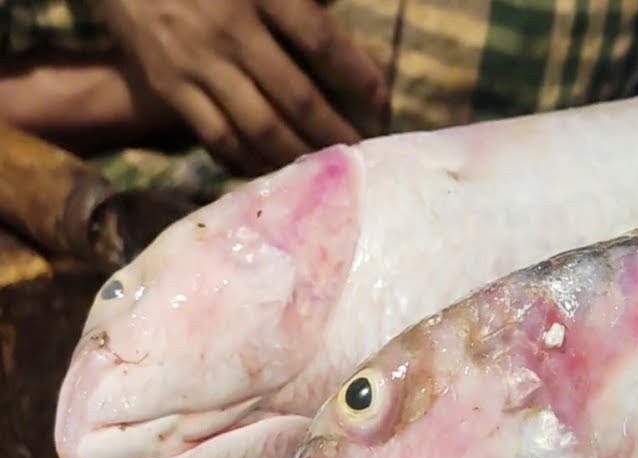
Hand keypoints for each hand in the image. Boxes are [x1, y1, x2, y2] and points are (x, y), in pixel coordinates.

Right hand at [98, 0, 386, 174]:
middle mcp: (230, 31)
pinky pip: (217, 136)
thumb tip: (338, 27)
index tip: (380, 99)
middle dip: (335, 131)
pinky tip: (274, 171)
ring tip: (326, 171)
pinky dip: (249, 160)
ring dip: (299, 155)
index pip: (320, 40)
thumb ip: (301, 1)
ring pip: (260, 125)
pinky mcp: (169, 88)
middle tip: (362, 154)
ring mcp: (197, 63)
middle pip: (297, 96)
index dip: (355, 74)